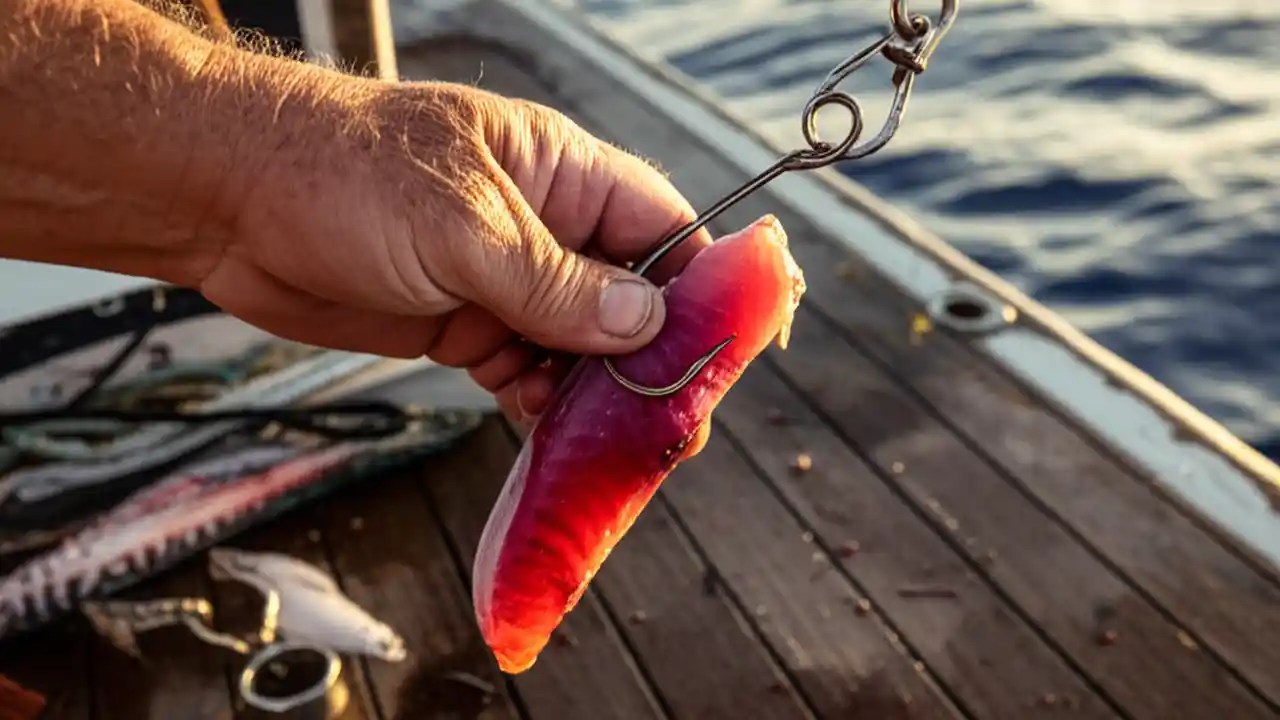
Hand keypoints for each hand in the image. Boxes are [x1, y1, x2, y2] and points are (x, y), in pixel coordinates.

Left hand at [200, 79, 711, 424]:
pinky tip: (547, 430)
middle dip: (648, 357)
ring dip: (593, 391)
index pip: (661, 228)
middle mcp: (542, 226)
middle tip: (669, 421)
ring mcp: (501, 278)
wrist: (226, 201)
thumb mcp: (461, 228)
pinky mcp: (461, 322)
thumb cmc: (340, 176)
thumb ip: (555, 283)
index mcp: (560, 173)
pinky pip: (525, 369)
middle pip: (628, 296)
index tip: (721, 350)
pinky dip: (540, 403)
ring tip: (609, 439)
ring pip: (578, 344)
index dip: (698, 286)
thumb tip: (642, 323)